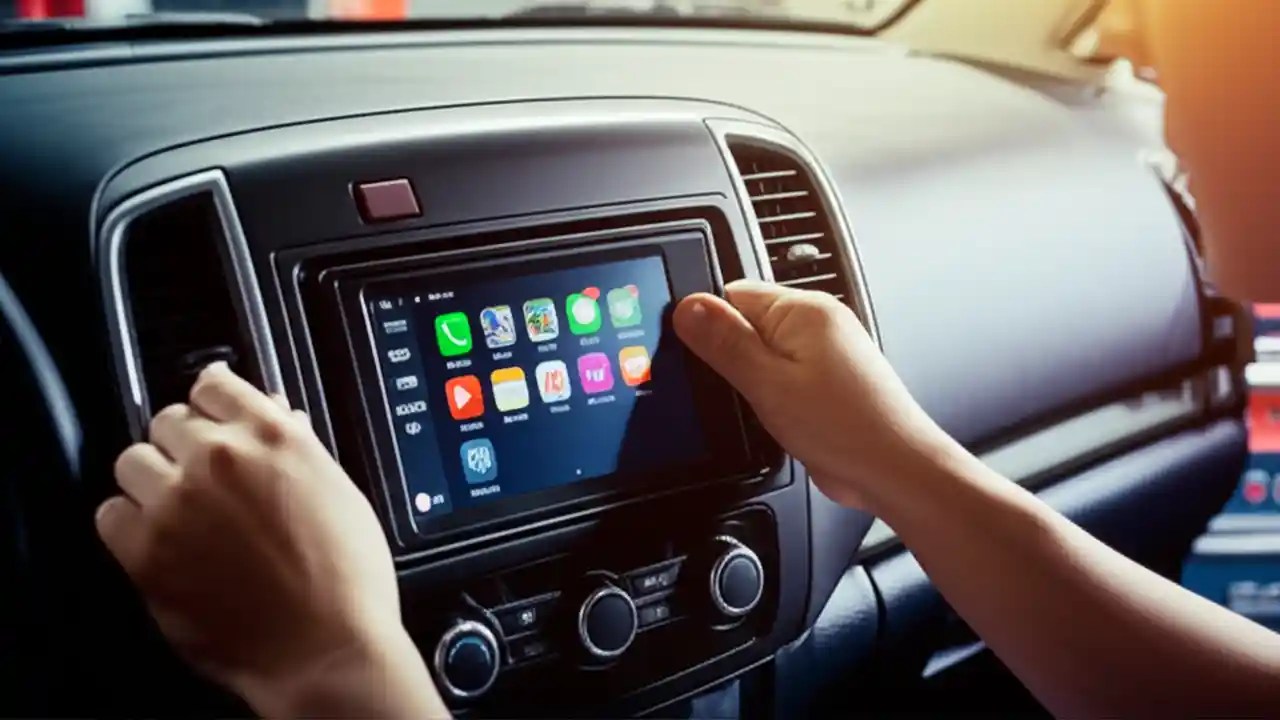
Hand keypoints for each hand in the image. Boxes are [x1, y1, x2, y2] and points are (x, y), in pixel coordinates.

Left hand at [96, 363, 446, 717]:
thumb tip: (275, 418)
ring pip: (132, 461)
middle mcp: (219, 459)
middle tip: (202, 477)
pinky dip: (129, 524)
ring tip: (178, 511)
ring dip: (152, 480)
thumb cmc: (347, 578)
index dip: (211, 404)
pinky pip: (110, 515)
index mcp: (272, 436)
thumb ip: (297, 446)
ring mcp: (176, 503)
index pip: (213, 385)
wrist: (327, 647)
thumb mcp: (338, 490)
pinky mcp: (145, 552)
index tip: (211, 418)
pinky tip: (160, 542)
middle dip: (183, 445)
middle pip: (167, 420)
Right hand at [673, 280, 960, 512]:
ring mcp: (824, 352)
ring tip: (768, 408)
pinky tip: (779, 417)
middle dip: (732, 358)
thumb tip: (689, 307)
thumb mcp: (768, 384)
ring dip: (753, 381)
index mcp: (804, 310)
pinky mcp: (825, 381)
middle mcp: (818, 323)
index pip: (732, 293)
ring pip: (763, 354)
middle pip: (746, 324)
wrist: (894, 470)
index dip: (710, 326)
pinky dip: (771, 395)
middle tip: (743, 391)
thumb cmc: (846, 429)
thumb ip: (725, 342)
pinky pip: (782, 375)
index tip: (706, 359)